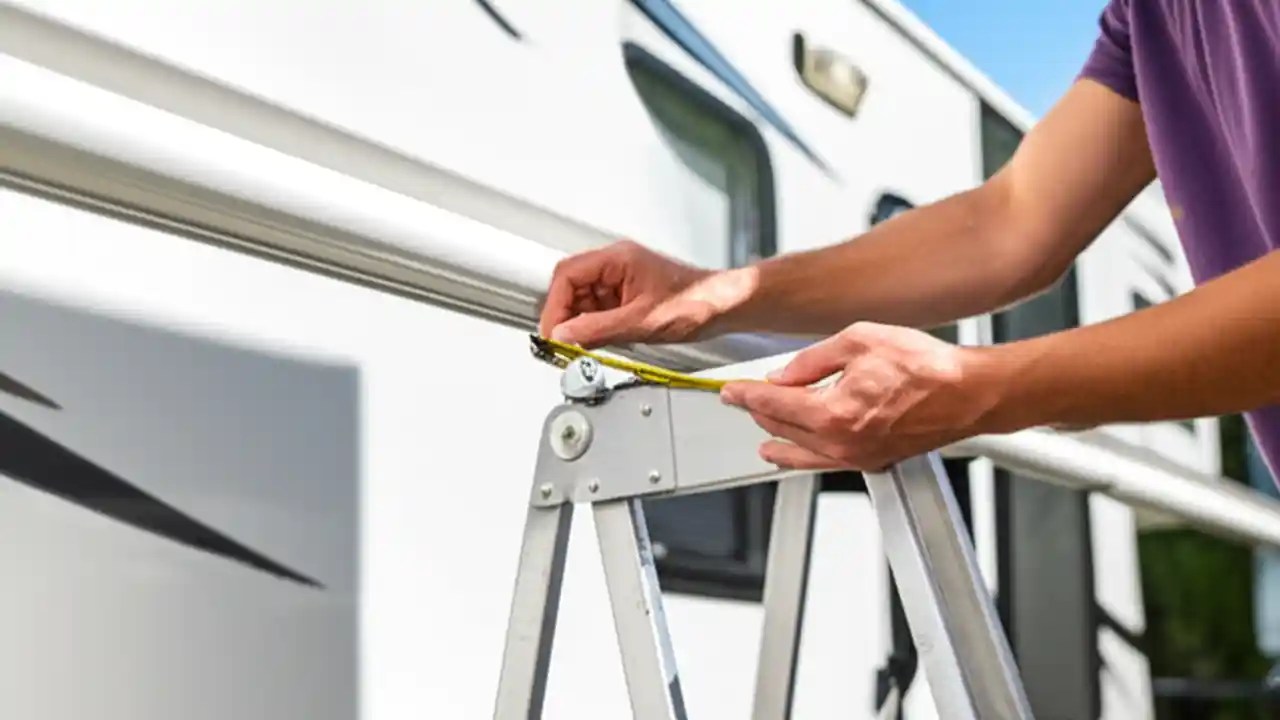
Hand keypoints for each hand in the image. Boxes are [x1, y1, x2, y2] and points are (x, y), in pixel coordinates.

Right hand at [538, 240, 750, 347]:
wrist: (724, 307)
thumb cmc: (696, 303)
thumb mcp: (641, 322)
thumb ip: (598, 330)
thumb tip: (564, 336)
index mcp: (618, 259)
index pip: (568, 275)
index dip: (554, 306)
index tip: (553, 332)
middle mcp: (616, 265)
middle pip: (571, 287)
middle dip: (565, 316)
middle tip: (564, 343)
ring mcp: (621, 280)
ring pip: (583, 300)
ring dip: (580, 324)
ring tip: (584, 346)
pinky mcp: (628, 295)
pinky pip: (599, 309)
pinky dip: (594, 327)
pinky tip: (600, 341)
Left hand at [719, 322, 1000, 470]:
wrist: (970, 393)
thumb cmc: (927, 366)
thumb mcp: (860, 341)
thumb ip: (813, 360)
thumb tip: (783, 374)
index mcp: (833, 413)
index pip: (772, 404)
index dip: (745, 394)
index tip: (729, 390)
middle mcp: (841, 443)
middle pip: (782, 428)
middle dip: (758, 411)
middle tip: (740, 399)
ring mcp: (857, 457)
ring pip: (800, 451)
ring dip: (776, 436)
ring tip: (759, 428)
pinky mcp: (873, 460)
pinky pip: (824, 461)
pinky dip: (802, 453)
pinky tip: (795, 448)